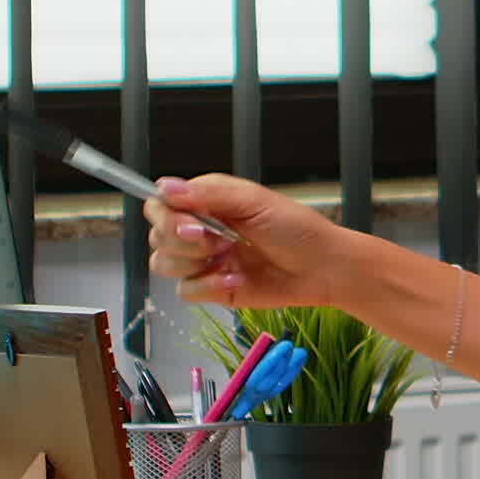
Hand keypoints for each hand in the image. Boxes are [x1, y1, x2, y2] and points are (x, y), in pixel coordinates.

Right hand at [143, 177, 353, 310]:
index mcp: (207, 202)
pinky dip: (209, 286)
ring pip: (163, 264)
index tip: (192, 222)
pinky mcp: (212, 289)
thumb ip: (209, 194)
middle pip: (157, 236)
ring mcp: (203, 261)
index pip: (160, 204)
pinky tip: (236, 278)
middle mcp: (199, 230)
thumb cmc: (296, 228)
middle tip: (217, 239)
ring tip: (230, 256)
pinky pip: (186, 291)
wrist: (322, 268)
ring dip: (194, 262)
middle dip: (183, 240)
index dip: (166, 215)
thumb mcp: (254, 201)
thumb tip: (166, 187)